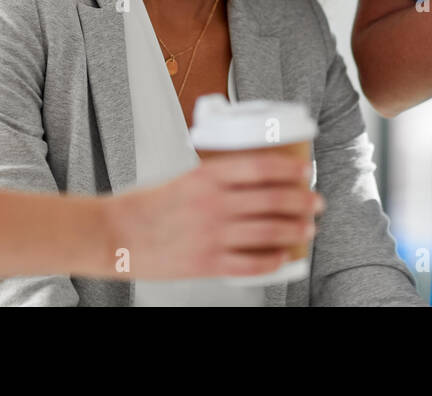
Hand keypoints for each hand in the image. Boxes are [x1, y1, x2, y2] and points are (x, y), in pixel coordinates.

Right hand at [108, 153, 324, 280]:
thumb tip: (251, 180)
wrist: (115, 235)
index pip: (261, 167)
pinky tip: (284, 257)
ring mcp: (211, 235)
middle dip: (302, 200)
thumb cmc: (147, 206)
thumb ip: (216, 180)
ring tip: (309, 229)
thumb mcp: (184, 179)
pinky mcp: (206, 263)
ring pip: (268, 231)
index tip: (305, 169)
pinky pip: (249, 264)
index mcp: (206, 177)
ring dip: (295, 229)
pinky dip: (271, 260)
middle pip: (272, 199)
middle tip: (316, 201)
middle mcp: (213, 204)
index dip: (290, 168)